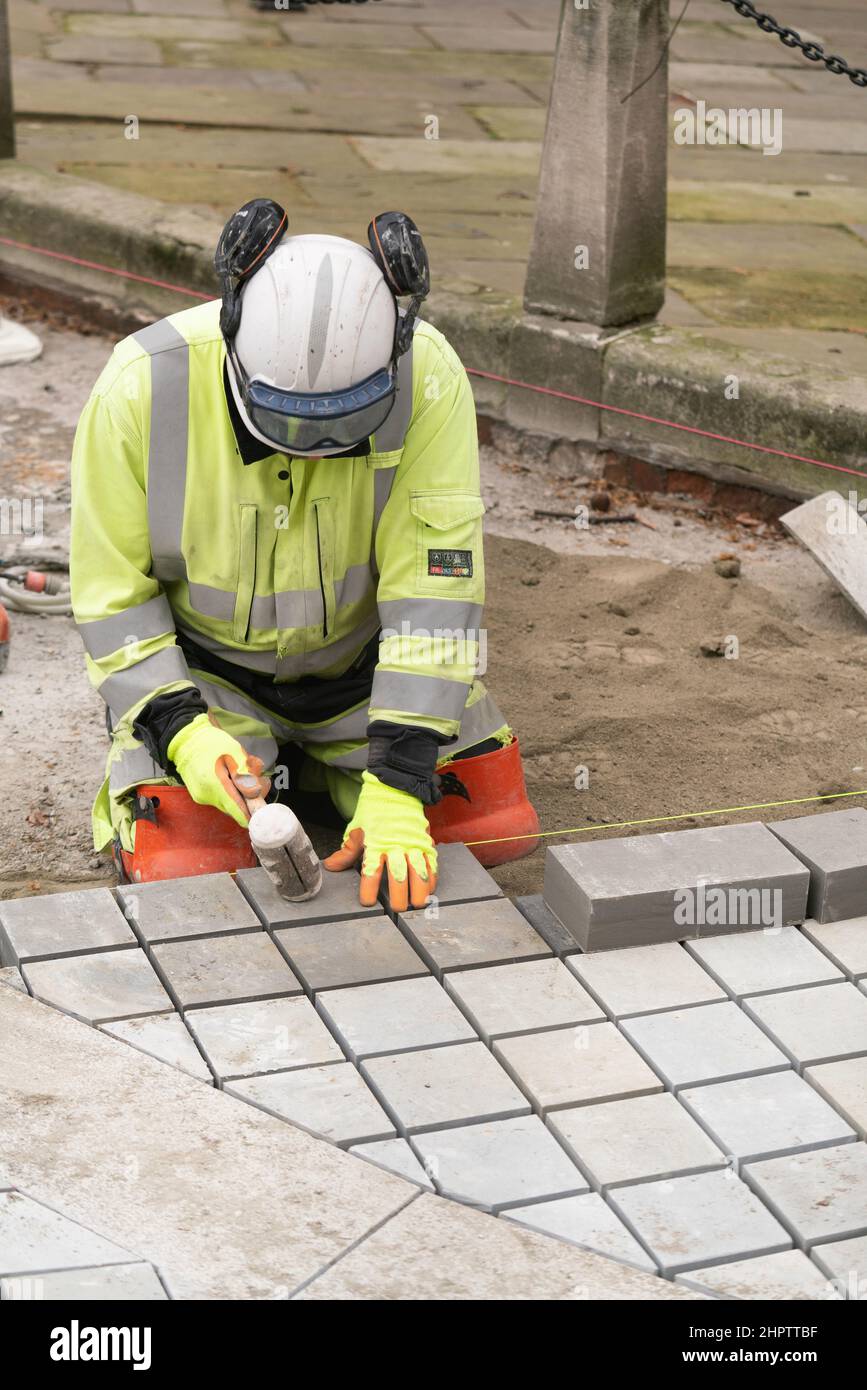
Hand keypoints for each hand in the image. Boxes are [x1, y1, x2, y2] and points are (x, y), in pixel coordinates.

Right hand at [167, 713, 269, 827]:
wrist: (187, 739)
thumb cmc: (212, 743)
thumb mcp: (235, 754)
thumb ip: (246, 775)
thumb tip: (256, 793)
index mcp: (216, 787)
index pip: (239, 813)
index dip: (254, 812)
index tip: (263, 807)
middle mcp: (208, 797)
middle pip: (236, 809)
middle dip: (250, 797)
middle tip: (259, 779)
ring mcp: (203, 798)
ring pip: (229, 803)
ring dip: (240, 792)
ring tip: (245, 772)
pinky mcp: (200, 795)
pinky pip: (220, 798)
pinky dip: (229, 790)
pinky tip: (231, 775)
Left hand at [323, 771, 437, 909]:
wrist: (395, 788)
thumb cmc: (374, 810)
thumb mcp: (356, 829)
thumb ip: (347, 851)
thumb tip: (331, 866)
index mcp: (376, 843)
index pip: (371, 871)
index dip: (369, 889)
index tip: (367, 901)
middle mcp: (396, 844)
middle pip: (398, 875)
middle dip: (398, 896)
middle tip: (396, 908)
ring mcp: (413, 843)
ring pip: (419, 871)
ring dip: (419, 890)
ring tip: (417, 904)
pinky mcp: (426, 841)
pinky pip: (431, 863)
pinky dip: (431, 877)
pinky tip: (429, 889)